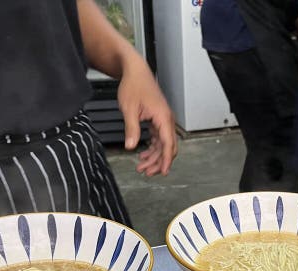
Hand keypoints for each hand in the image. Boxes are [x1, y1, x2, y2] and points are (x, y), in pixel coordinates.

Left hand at [117, 59, 177, 175]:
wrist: (135, 71)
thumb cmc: (134, 85)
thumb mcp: (129, 109)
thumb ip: (132, 129)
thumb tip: (131, 146)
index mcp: (163, 118)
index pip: (168, 144)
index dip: (165, 160)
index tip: (162, 172)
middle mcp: (167, 120)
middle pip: (167, 147)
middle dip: (158, 162)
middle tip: (146, 172)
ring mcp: (163, 120)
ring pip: (163, 144)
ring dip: (154, 156)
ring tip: (142, 166)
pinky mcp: (158, 119)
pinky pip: (159, 138)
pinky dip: (152, 148)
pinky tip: (143, 154)